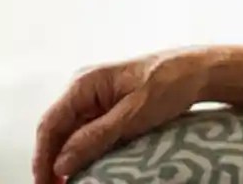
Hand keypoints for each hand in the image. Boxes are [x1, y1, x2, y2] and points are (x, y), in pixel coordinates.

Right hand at [33, 51, 206, 183]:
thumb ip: (96, 137)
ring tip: (70, 182)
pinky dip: (85, 150)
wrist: (199, 70)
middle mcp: (84, 88)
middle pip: (57, 130)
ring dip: (68, 158)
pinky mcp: (109, 106)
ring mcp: (96, 97)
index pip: (50, 124)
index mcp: (84, 83)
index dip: (43, 158)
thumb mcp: (134, 114)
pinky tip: (87, 167)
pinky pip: (88, 131)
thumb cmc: (171, 84)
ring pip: (71, 132)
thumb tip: (61, 164)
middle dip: (53, 161)